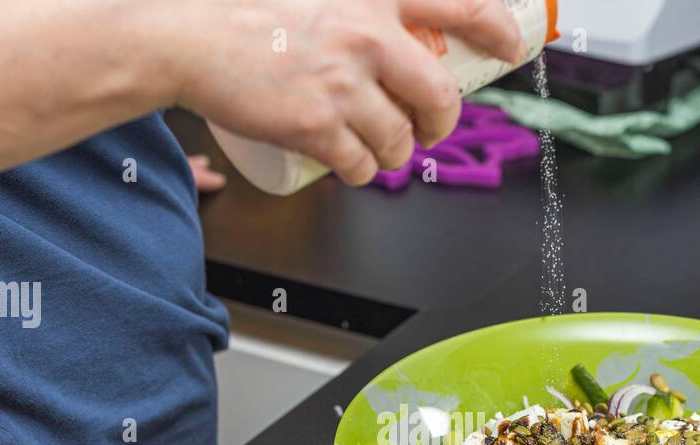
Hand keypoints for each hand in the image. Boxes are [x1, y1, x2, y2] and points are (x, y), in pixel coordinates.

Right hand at [163, 0, 524, 185]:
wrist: (189, 39)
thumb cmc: (248, 13)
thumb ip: (363, 5)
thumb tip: (400, 31)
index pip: (461, 5)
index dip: (497, 29)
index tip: (509, 48)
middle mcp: (367, 36)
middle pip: (440, 96)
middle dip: (441, 122)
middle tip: (430, 128)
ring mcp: (344, 85)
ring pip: (401, 140)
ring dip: (397, 153)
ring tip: (379, 146)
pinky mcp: (318, 127)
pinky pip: (363, 166)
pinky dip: (363, 172)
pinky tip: (350, 162)